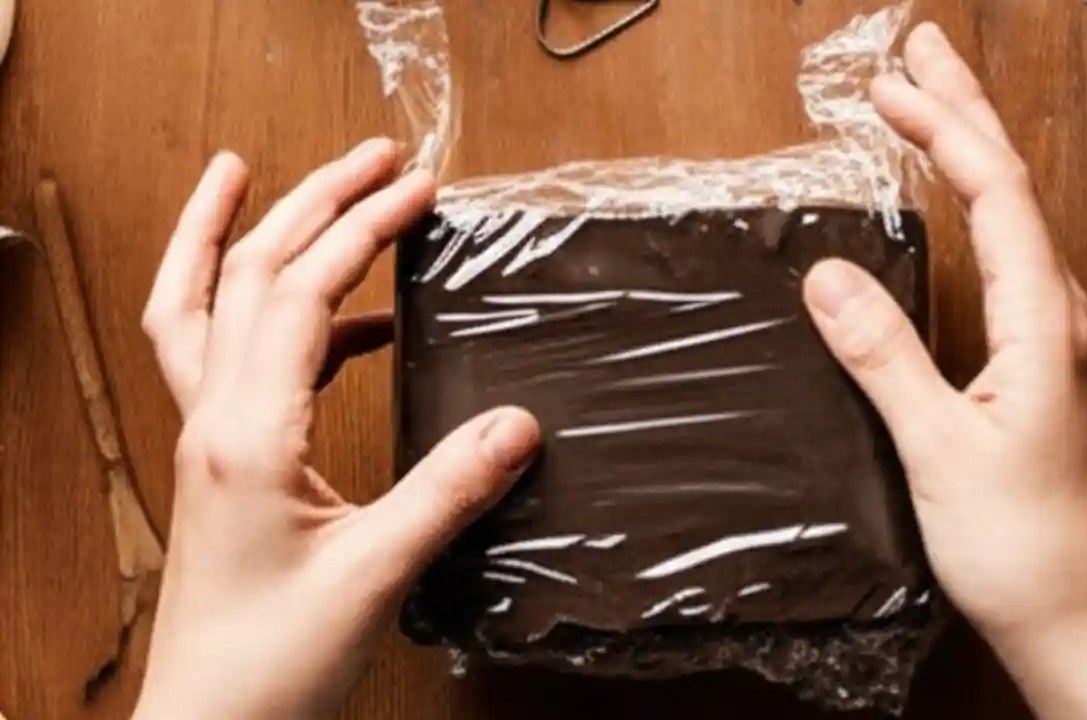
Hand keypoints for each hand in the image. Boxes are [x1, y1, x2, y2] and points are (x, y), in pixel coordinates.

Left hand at [134, 140, 540, 719]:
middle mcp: (215, 423)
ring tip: (297, 189)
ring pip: (209, 307)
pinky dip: (287, 319)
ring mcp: (210, 442)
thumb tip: (518, 422)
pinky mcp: (225, 465)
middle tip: (369, 154)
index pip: (299, 293)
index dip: (360, 228)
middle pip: (245, 274)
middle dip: (307, 199)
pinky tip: (355, 327)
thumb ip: (449, 492)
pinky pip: (239, 361)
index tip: (417, 188)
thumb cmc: (270, 664)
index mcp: (246, 436)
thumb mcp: (374, 574)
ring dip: (251, 237)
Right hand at [803, 24, 1086, 718]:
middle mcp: (1067, 322)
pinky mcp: (1048, 371)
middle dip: (965, 110)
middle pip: (1016, 188)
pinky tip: (967, 218)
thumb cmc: (1023, 547)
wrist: (1080, 623)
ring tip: (934, 108)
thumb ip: (884, 356)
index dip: (944, 129)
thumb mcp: (937, 448)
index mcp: (1047, 327)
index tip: (886, 86)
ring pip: (1018, 221)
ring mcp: (1063, 345)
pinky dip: (982, 213)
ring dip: (975, 154)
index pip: (998, 195)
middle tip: (918, 49)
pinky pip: (1015, 263)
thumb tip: (830, 275)